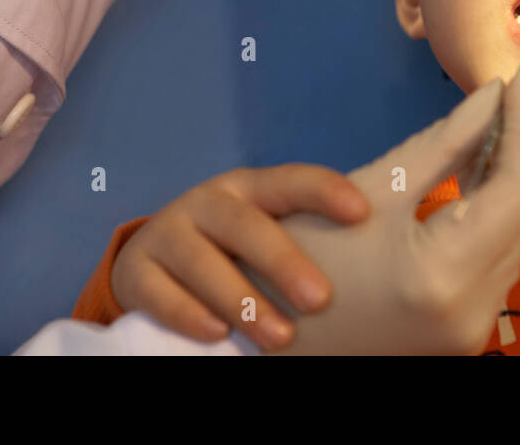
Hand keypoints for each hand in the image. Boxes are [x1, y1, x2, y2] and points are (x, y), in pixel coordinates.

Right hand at [109, 164, 369, 350]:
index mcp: (250, 187)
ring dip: (243, 301)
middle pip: (245, 226)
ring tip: (280, 338)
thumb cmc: (234, 248)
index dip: (324, 191)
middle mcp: (208, 202)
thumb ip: (308, 233)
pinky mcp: (137, 268)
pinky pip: (160, 292)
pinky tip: (217, 335)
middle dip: (284, 263)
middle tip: (321, 300)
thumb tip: (382, 248)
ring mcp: (168, 232)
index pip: (291, 180)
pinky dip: (188, 313)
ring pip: (202, 261)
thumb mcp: (267, 228)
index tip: (361, 212)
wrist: (154, 259)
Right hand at [247, 60, 519, 354]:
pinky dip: (506, 196)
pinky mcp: (469, 321)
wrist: (274, 344)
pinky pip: (504, 247)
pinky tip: (503, 152)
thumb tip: (493, 95)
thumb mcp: (370, 189)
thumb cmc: (300, 261)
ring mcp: (475, 322)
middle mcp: (474, 306)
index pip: (519, 184)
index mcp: (445, 272)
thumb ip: (442, 144)